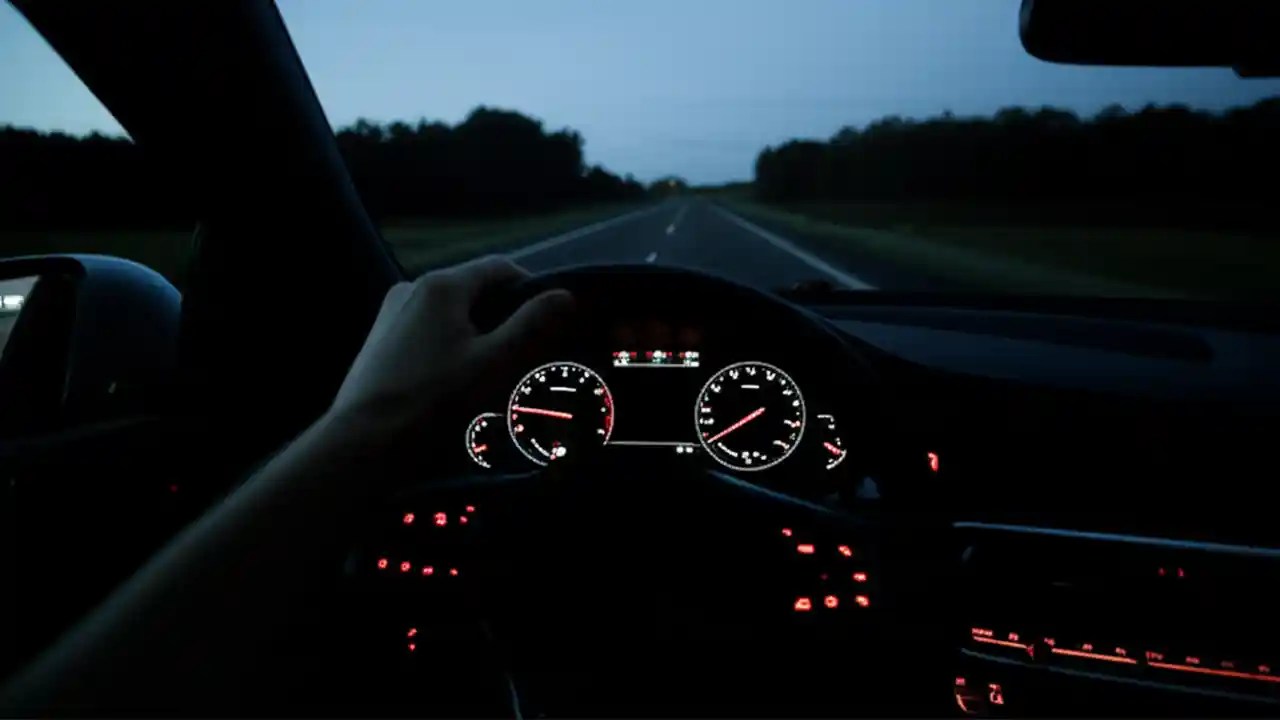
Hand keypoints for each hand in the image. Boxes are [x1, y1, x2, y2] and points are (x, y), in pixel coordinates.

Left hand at [328, 255, 572, 451]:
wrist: (362, 445)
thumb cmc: (434, 401)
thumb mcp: (494, 364)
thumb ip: (533, 325)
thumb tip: (566, 295)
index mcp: (442, 285)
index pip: (501, 268)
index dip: (533, 290)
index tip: (553, 322)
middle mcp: (412, 288)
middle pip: (475, 292)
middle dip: (506, 320)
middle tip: (528, 357)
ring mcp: (391, 315)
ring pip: (452, 316)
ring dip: (479, 338)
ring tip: (494, 378)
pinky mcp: (379, 343)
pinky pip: (428, 334)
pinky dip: (452, 350)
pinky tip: (456, 386)